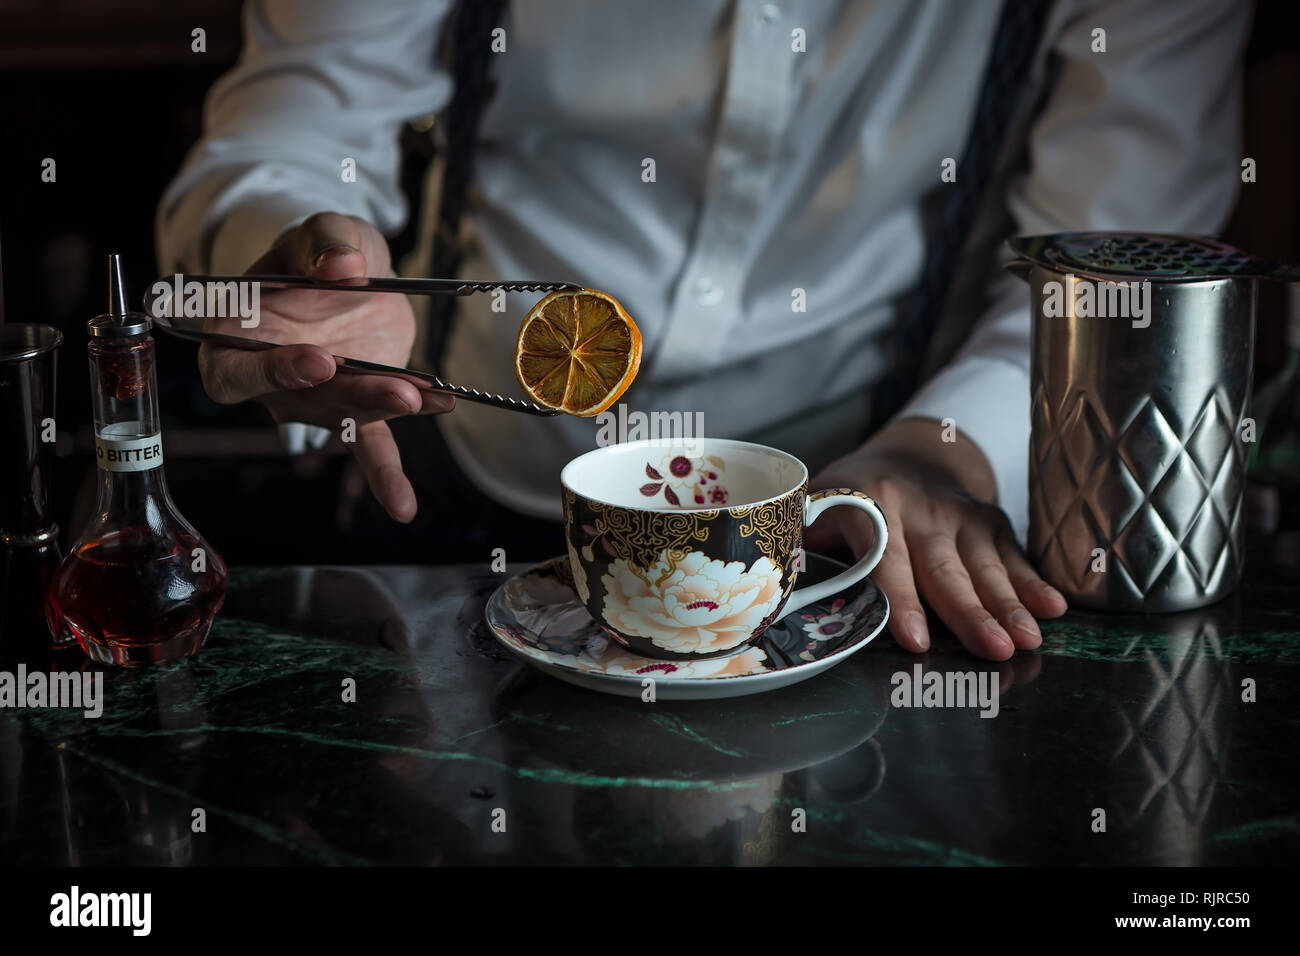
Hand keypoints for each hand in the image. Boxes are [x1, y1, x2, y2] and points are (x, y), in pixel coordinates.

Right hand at [197, 212, 453, 521]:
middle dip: (351, 395)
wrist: (345, 272)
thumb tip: (344, 265)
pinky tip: (410, 490)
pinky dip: (388, 471)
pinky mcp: (352, 409)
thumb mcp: (320, 231)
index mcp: (235, 336)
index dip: (272, 372)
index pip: (235, 369)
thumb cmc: (314, 254)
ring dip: (385, 409)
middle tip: (396, 390)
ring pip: (343, 416)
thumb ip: (324, 243)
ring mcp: (312, 401)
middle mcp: (267, 380)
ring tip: (424, 397)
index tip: (320, 360)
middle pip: (301, 400)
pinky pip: (367, 446)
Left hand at [805, 418, 1066, 660]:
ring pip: (985, 565)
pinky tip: (1054, 608)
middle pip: (945, 570)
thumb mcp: (814, 506)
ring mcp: (960, 514)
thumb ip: (799, 542)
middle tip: (994, 649)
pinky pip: (1013, 555)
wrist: (908, 453)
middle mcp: (920, 509)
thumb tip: (774, 588)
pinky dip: (1034, 582)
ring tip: (1026, 640)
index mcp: (870, 505)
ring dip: (1009, 604)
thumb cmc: (850, 496)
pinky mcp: (991, 521)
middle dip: (970, 613)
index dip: (900, 600)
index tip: (917, 640)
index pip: (886, 559)